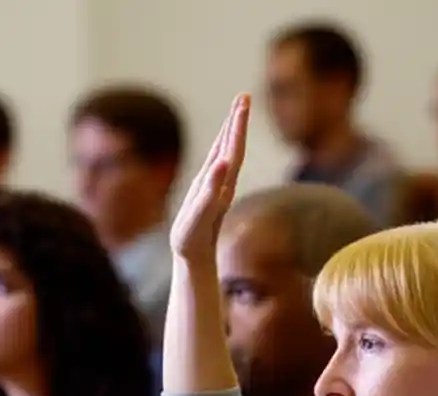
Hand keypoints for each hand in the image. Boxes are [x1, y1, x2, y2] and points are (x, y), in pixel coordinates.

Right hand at [170, 94, 249, 261]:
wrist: (194, 257)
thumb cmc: (194, 236)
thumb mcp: (202, 211)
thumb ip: (213, 186)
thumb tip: (225, 161)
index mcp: (223, 181)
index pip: (234, 146)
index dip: (238, 123)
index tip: (244, 100)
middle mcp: (223, 181)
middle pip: (233, 145)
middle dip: (237, 121)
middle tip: (244, 96)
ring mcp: (217, 186)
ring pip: (226, 153)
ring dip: (231, 132)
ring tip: (236, 113)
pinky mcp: (210, 192)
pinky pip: (217, 164)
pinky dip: (220, 149)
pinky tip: (221, 146)